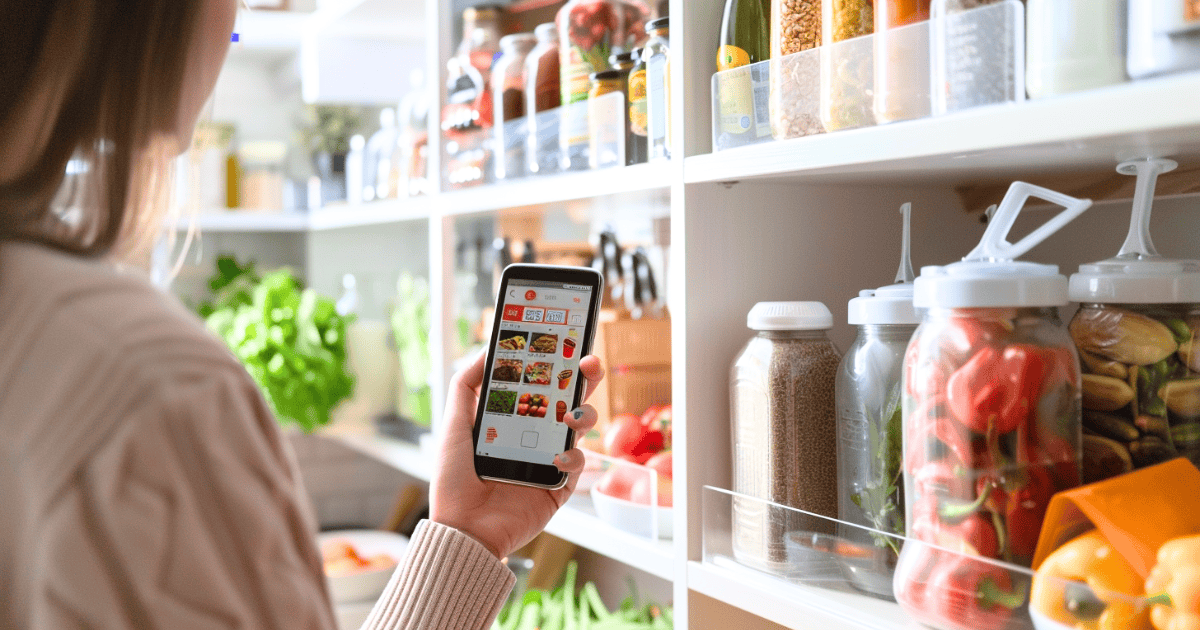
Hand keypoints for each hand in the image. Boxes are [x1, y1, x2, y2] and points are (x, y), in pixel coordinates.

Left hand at [430, 350, 602, 558]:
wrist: (463, 529)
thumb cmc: (453, 481)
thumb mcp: (454, 426)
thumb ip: (466, 387)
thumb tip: (485, 350)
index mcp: (512, 420)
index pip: (539, 385)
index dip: (553, 364)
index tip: (564, 342)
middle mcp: (534, 437)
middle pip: (566, 400)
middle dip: (582, 379)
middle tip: (588, 362)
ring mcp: (549, 461)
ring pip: (579, 428)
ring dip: (584, 414)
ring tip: (573, 413)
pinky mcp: (558, 488)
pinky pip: (576, 466)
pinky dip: (573, 457)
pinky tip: (558, 456)